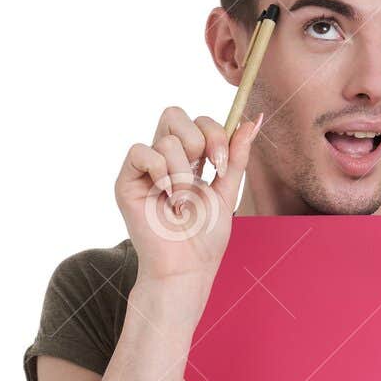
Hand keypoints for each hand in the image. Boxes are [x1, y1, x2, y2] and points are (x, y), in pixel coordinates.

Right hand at [114, 106, 262, 288]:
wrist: (187, 267)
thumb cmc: (205, 237)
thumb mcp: (228, 189)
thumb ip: (237, 155)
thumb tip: (253, 119)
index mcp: (189, 158)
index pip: (198, 121)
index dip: (215, 133)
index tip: (223, 166)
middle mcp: (164, 158)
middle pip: (174, 114)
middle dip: (200, 139)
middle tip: (206, 170)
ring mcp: (145, 169)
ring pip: (166, 140)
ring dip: (184, 173)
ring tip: (183, 201)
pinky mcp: (127, 182)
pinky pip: (140, 152)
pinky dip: (160, 172)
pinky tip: (166, 196)